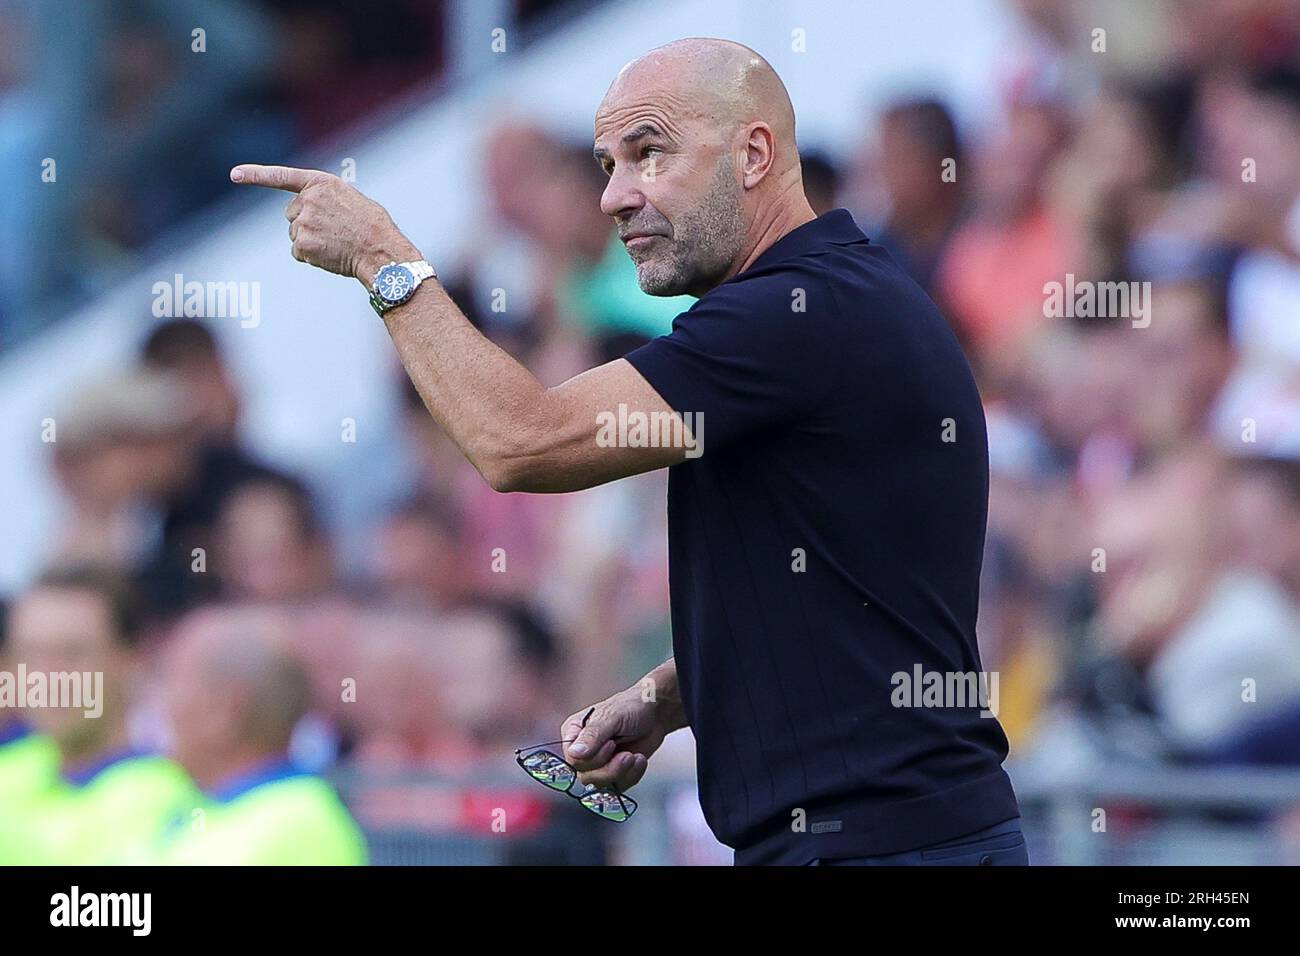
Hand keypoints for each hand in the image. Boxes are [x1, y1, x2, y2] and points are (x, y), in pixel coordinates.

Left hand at [230, 164, 420, 284]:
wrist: (381, 252)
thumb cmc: (374, 227)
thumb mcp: (351, 200)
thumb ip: (327, 199)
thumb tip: (313, 216)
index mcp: (321, 182)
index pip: (281, 176)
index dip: (256, 175)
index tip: (234, 175)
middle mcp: (307, 200)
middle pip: (293, 214)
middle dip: (307, 223)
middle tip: (334, 232)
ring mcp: (302, 222)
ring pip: (296, 234)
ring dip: (311, 241)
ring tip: (337, 244)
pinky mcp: (301, 244)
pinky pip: (298, 252)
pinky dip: (311, 256)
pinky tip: (332, 255)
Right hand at [561, 686, 671, 791]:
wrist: (655, 714)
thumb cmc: (631, 707)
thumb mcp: (612, 717)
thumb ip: (592, 735)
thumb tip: (575, 754)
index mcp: (574, 733)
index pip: (572, 760)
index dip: (592, 758)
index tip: (611, 744)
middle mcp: (582, 751)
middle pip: (586, 776)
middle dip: (610, 769)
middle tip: (627, 755)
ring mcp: (598, 764)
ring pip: (601, 785)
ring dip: (622, 773)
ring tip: (635, 757)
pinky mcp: (614, 773)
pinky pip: (618, 787)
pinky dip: (632, 776)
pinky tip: (639, 760)